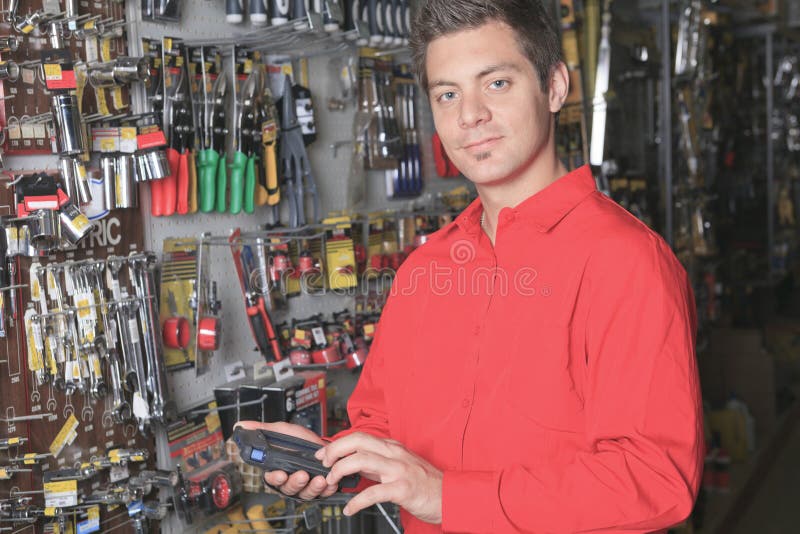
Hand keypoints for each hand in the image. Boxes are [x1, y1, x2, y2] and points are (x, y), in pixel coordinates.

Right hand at [233, 421, 338, 499]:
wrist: (321, 444)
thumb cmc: (299, 439)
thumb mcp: (281, 430)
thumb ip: (262, 429)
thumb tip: (240, 425)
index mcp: (277, 469)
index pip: (271, 479)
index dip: (275, 478)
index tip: (281, 474)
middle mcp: (289, 481)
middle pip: (288, 489)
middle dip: (295, 483)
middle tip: (302, 475)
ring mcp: (304, 486)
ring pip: (304, 494)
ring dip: (312, 488)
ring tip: (319, 480)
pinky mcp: (319, 489)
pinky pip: (322, 494)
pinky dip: (327, 490)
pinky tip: (330, 484)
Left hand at [316, 432, 441, 523]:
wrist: (449, 496)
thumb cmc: (424, 482)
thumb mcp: (400, 464)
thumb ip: (378, 462)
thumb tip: (352, 463)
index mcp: (392, 447)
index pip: (360, 437)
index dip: (338, 443)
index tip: (324, 454)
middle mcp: (394, 454)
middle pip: (358, 441)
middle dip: (335, 450)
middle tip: (324, 463)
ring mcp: (399, 470)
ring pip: (362, 460)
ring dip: (341, 470)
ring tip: (332, 481)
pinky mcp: (402, 489)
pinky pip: (373, 492)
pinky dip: (357, 501)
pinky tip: (350, 508)